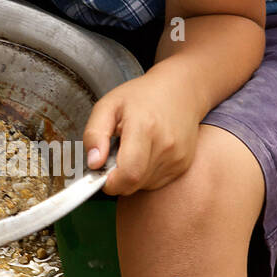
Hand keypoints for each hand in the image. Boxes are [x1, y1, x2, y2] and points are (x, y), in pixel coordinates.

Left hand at [82, 64, 201, 194]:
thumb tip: (93, 163)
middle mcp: (165, 146)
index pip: (128, 174)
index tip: (102, 171)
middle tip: (116, 154)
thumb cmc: (142, 96)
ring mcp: (177, 157)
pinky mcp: (182, 164)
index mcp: (145, 128)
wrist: (180, 91)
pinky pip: (156, 182)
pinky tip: (146, 153)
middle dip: (118, 178)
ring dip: (131, 176)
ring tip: (133, 150)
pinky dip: (145, 174)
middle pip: (134, 184)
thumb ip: (94, 134)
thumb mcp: (108, 105)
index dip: (110, 182)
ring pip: (144, 186)